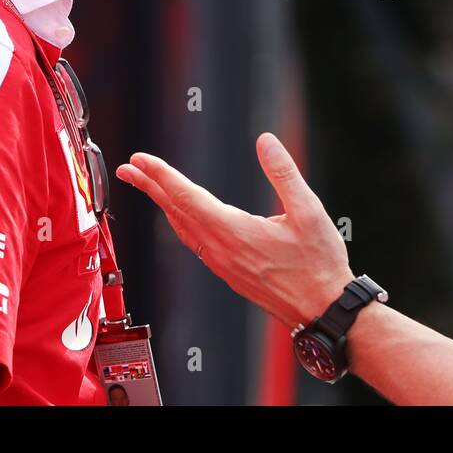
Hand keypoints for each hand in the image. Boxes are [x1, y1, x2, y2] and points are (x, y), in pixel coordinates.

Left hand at [117, 133, 354, 327]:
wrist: (321, 310)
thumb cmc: (319, 265)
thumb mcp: (309, 212)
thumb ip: (284, 173)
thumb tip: (266, 142)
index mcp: (234, 232)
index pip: (187, 197)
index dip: (162, 175)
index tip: (141, 159)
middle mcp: (220, 250)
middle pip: (176, 213)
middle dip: (151, 187)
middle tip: (130, 168)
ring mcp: (222, 265)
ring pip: (182, 230)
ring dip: (164, 205)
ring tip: (151, 187)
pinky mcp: (229, 273)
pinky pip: (194, 243)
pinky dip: (181, 223)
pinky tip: (184, 217)